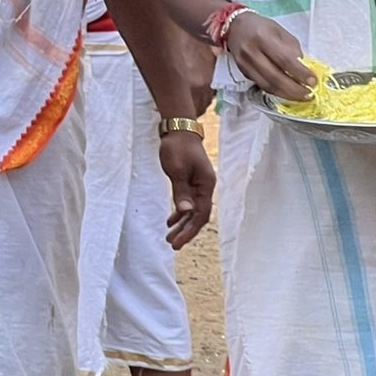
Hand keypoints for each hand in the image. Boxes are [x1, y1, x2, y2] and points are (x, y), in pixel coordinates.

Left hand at [158, 130, 214, 248]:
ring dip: (182, 224)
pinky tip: (171, 221)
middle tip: (172, 245)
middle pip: (198, 215)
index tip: (177, 242)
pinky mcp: (190, 182)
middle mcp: (205, 187)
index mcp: (206, 185)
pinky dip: (180, 212)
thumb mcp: (176, 169)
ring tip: (170, 237)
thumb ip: (181, 191)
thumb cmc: (177, 147)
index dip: (189, 230)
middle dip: (186, 231)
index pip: (200, 214)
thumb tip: (185, 211)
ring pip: (192, 210)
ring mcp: (198, 185)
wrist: (178, 129)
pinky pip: (187, 202)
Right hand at [224, 12, 316, 99]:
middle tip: (309, 94)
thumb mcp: (280, 31)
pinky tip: (287, 92)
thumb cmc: (261, 27)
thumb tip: (303, 67)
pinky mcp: (242, 71)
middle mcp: (251, 52)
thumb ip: (292, 48)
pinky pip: (261, 85)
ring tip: (300, 96)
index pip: (284, 60)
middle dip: (295, 89)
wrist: (235, 26)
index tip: (313, 81)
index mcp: (263, 38)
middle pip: (275, 77)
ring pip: (267, 85)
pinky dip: (276, 91)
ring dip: (286, 94)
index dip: (300, 73)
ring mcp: (244, 64)